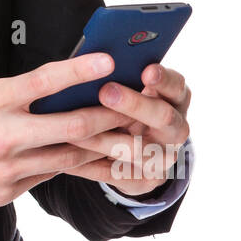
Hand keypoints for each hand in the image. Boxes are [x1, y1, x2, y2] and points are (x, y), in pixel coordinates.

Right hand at [0, 52, 130, 217]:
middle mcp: (0, 137)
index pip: (43, 82)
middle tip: (134, 105)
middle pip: (70, 126)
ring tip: (127, 135)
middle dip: (108, 115)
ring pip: (67, 158)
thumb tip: (33, 86)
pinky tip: (89, 156)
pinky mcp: (4, 194)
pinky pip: (45, 176)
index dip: (80, 70)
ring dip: (100, 147)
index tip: (109, 61)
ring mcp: (4, 170)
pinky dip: (69, 165)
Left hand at [61, 63, 191, 196]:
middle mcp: (175, 129)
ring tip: (74, 130)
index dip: (163, 79)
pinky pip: (114, 174)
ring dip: (103, 139)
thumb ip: (125, 76)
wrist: (139, 152)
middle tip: (106, 91)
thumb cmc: (129, 107)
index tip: (146, 70)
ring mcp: (163, 158)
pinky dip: (88, 165)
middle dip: (134, 104)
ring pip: (136, 149)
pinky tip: (64, 157)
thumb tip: (94, 59)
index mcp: (176, 100)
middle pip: (163, 116)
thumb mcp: (136, 89)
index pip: (177, 86)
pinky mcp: (144, 181)